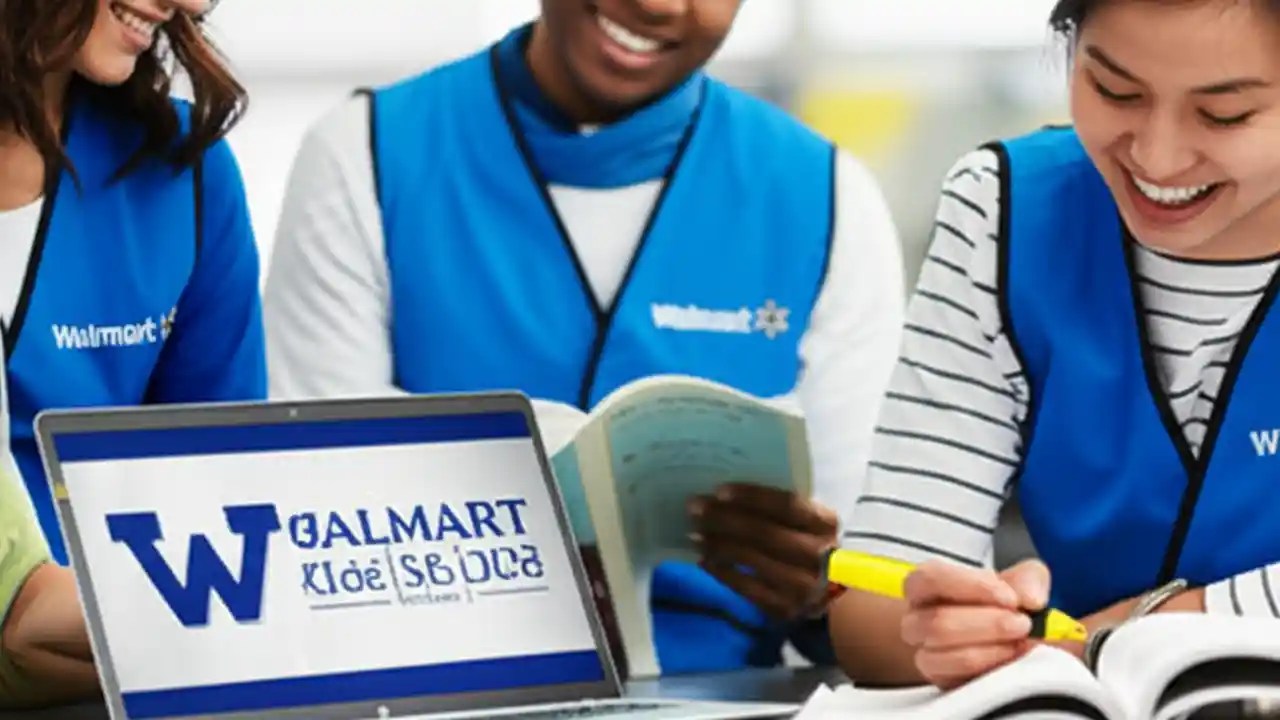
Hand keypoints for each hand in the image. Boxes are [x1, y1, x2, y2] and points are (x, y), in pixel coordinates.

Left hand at [690, 483, 838, 620]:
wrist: (830, 596)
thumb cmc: (809, 545)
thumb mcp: (809, 523)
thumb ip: (780, 509)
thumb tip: (726, 496)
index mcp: (825, 524)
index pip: (786, 504)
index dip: (751, 496)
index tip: (719, 490)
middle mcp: (817, 554)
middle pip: (763, 532)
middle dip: (724, 518)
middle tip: (695, 508)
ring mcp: (801, 585)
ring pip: (751, 559)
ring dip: (717, 544)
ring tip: (694, 534)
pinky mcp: (784, 608)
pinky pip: (745, 588)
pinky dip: (721, 572)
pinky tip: (704, 560)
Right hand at [900, 559, 1051, 689]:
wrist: (1001, 640)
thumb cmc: (1001, 605)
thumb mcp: (1019, 581)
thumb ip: (1028, 580)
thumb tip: (1031, 599)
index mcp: (924, 585)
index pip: (931, 579)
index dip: (972, 587)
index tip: (1010, 598)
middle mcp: (916, 620)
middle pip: (939, 623)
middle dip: (989, 624)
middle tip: (1023, 624)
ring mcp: (926, 655)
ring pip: (949, 656)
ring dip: (993, 650)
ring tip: (1022, 643)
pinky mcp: (942, 684)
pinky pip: (960, 683)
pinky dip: (993, 671)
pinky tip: (1013, 660)